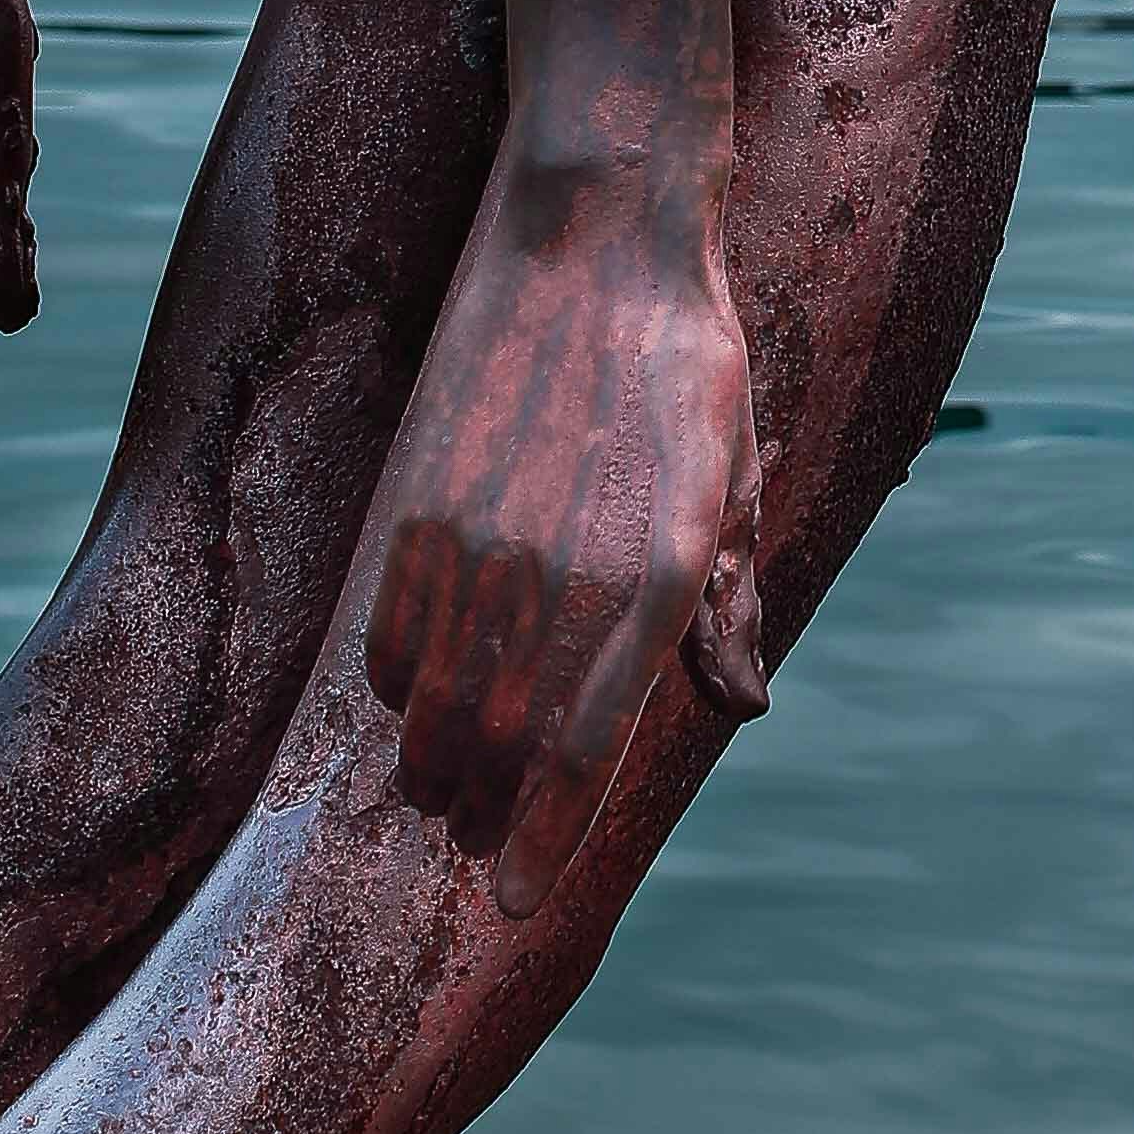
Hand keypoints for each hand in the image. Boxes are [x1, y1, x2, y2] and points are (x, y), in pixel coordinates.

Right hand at [363, 198, 769, 922]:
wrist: (597, 232)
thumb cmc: (685, 361)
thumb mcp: (731, 481)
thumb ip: (725, 605)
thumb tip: (744, 706)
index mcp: (656, 576)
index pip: (586, 752)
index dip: (546, 841)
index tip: (517, 900)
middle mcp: (562, 575)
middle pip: (496, 751)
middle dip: (482, 817)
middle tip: (477, 842)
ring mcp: (480, 542)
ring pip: (433, 709)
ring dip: (433, 767)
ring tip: (440, 788)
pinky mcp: (418, 504)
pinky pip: (389, 639)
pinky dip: (397, 687)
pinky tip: (413, 693)